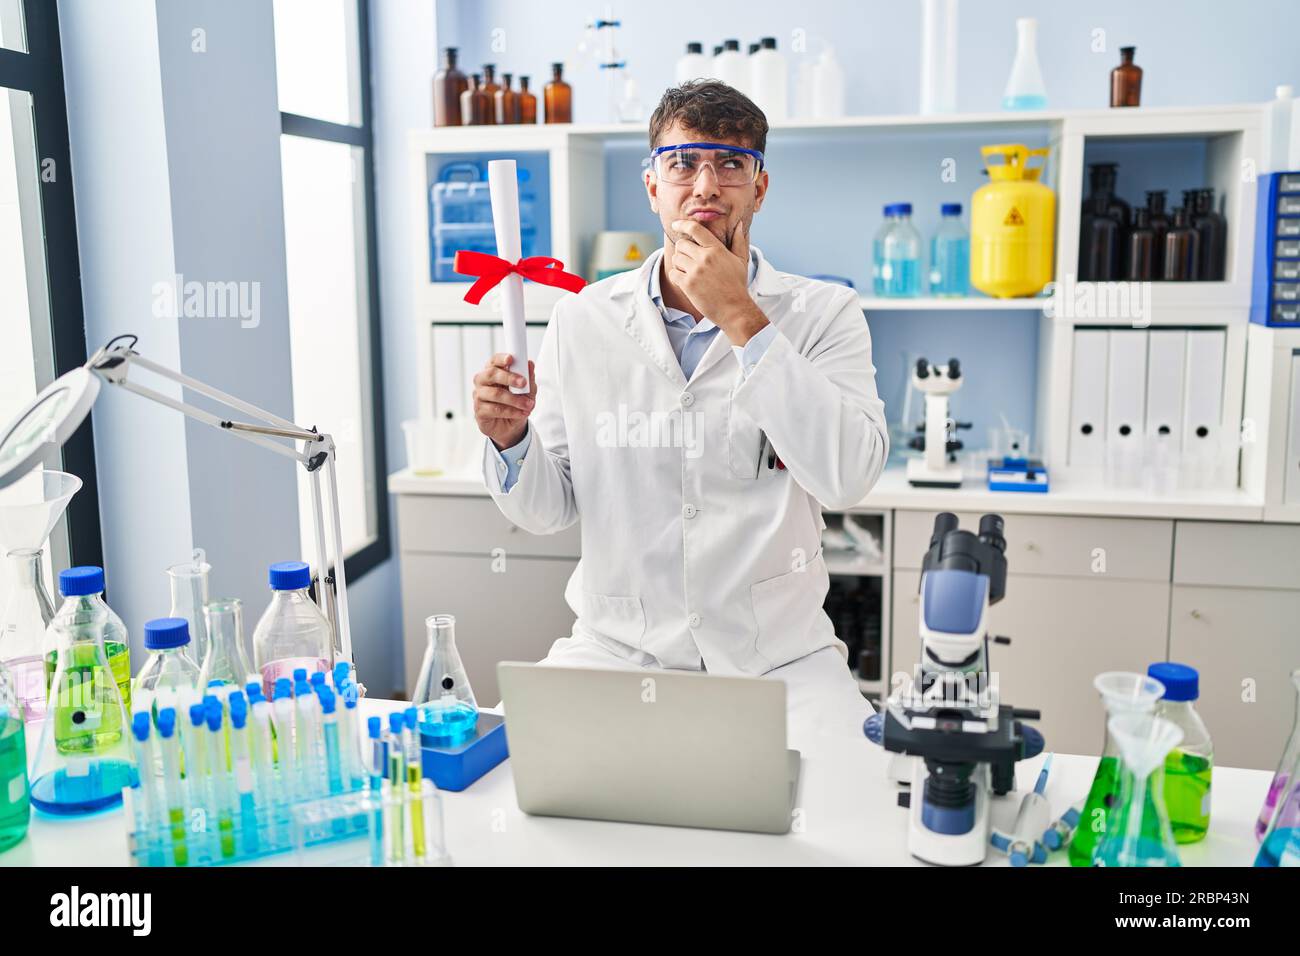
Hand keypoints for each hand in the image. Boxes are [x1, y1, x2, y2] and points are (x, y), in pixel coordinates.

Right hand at [473, 353, 534, 449]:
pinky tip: (521, 413)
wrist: (512, 426)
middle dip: (509, 377)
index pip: (493, 361)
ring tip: (528, 405)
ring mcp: (479, 396)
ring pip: (495, 394)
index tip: (511, 359)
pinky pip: (494, 409)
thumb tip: (530, 364)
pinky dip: (511, 411)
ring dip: (514, 400)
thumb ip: (528, 378)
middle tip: (523, 383)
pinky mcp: (479, 411)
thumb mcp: (527, 391)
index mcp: (493, 372)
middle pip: (491, 374)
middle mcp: (482, 382)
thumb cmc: (516, 404)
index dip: (501, 359)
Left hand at [668, 219, 767, 343]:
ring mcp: (695, 272)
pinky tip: (685, 281)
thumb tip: (739, 224)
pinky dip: (676, 276)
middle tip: (688, 259)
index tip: (675, 224)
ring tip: (689, 271)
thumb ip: (738, 241)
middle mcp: (705, 258)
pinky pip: (673, 274)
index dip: (682, 224)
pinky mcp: (688, 285)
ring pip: (676, 258)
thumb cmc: (738, 285)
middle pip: (681, 244)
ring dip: (679, 264)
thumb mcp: (741, 260)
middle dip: (682, 250)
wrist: (735, 309)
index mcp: (717, 249)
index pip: (695, 229)